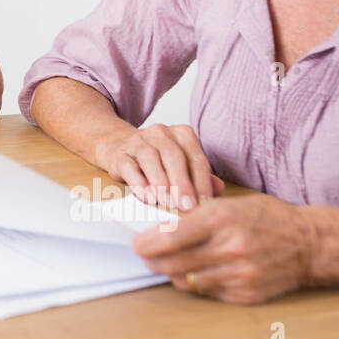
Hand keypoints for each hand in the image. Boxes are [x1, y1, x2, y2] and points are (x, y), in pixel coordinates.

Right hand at [96, 123, 224, 209]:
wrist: (119, 147)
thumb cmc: (157, 161)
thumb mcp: (181, 165)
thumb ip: (199, 176)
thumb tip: (219, 189)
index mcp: (182, 134)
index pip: (196, 157)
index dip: (202, 181)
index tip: (205, 202)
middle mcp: (160, 132)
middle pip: (174, 156)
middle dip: (182, 183)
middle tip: (187, 206)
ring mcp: (138, 140)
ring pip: (150, 158)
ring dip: (160, 183)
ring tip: (167, 203)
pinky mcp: (119, 153)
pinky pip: (129, 166)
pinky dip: (138, 182)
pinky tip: (146, 197)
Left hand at [133, 194, 317, 303]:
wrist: (310, 244)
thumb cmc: (267, 217)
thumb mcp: (229, 203)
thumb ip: (195, 216)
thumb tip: (158, 227)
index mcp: (222, 219)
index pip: (169, 237)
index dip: (145, 243)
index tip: (137, 243)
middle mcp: (229, 248)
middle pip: (171, 263)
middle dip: (152, 260)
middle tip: (148, 255)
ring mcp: (238, 274)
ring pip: (185, 281)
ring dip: (173, 271)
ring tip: (174, 261)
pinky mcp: (246, 294)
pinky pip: (206, 292)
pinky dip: (198, 282)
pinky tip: (202, 270)